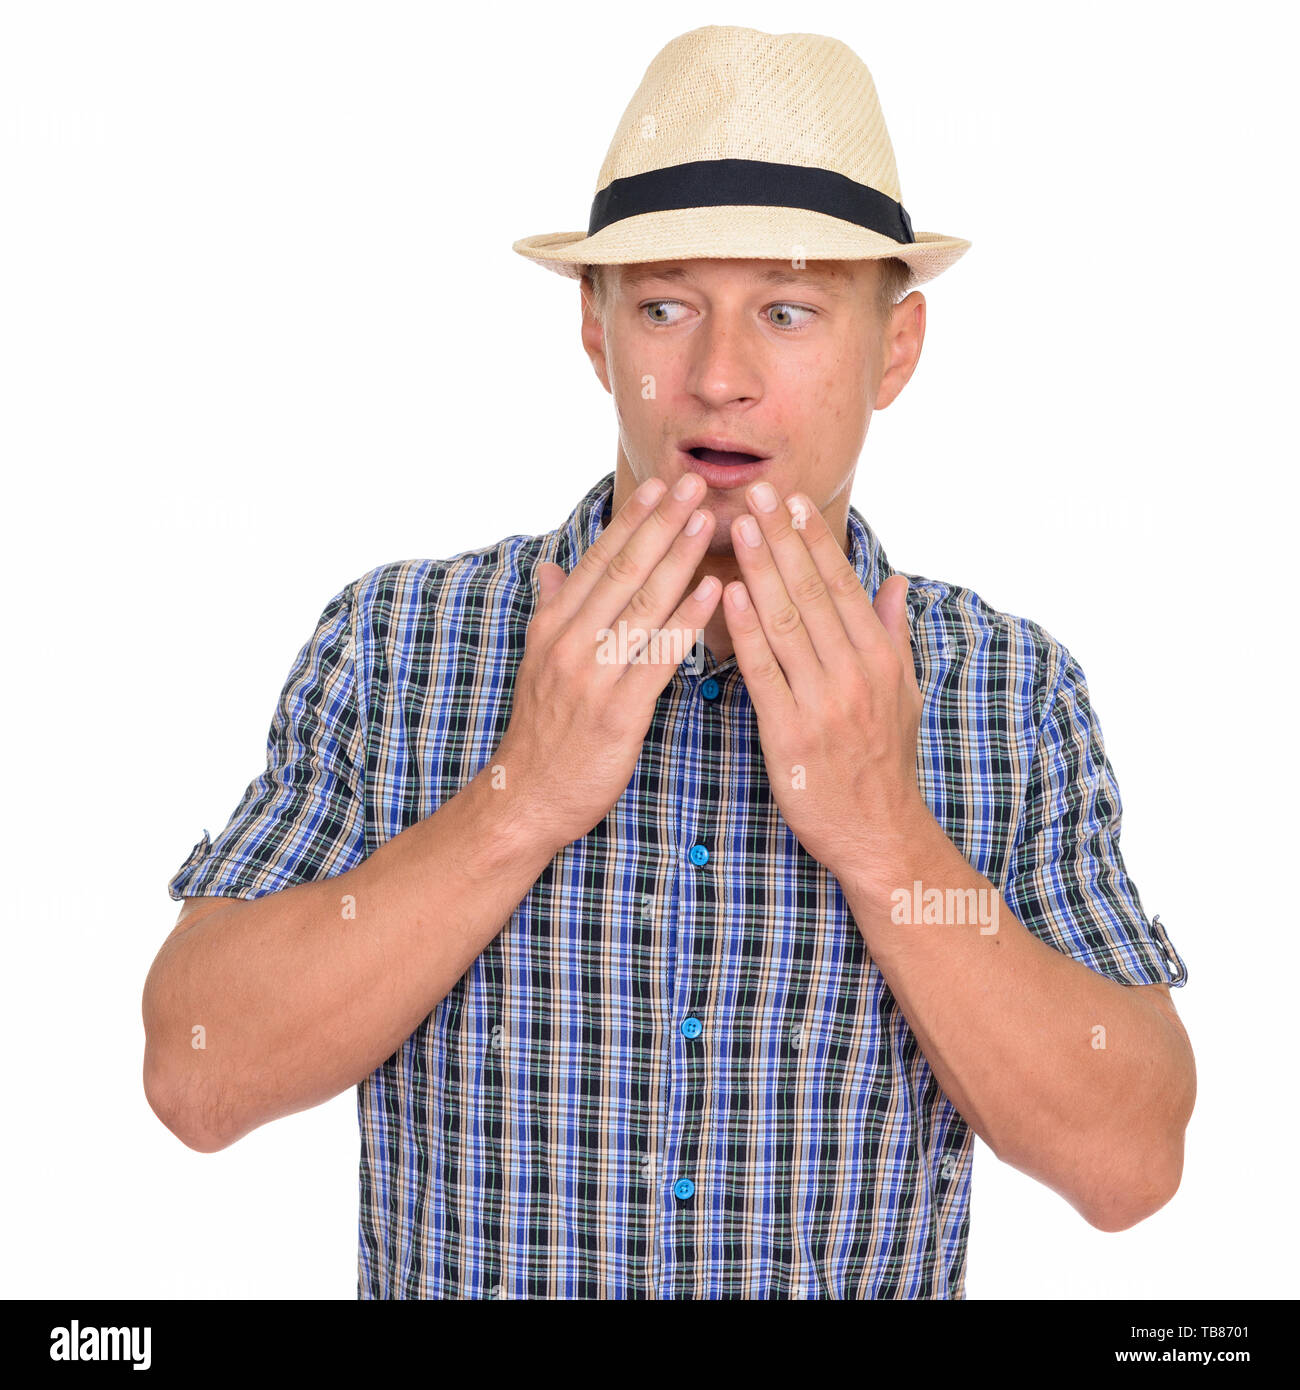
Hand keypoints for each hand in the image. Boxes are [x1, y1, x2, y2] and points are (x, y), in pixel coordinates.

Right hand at [495, 473, 720, 852]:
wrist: (527, 796)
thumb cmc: (544, 730)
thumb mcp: (538, 663)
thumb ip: (551, 610)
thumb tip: (549, 567)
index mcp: (553, 626)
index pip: (600, 559)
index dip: (633, 519)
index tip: (663, 483)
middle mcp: (569, 642)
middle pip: (623, 571)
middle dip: (662, 523)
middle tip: (695, 483)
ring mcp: (592, 675)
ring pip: (641, 605)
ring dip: (678, 558)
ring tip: (708, 521)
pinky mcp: (617, 711)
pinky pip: (658, 656)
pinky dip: (686, 620)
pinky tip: (713, 590)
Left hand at [721, 484, 930, 887]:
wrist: (880, 834)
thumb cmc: (885, 763)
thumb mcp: (905, 694)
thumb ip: (894, 634)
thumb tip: (896, 582)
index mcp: (880, 658)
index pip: (843, 585)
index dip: (816, 539)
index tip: (794, 499)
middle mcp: (856, 671)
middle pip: (812, 592)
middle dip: (783, 537)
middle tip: (757, 492)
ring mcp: (824, 701)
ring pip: (787, 622)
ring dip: (761, 569)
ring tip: (741, 526)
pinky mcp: (792, 733)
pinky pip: (764, 672)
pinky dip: (746, 631)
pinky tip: (727, 595)